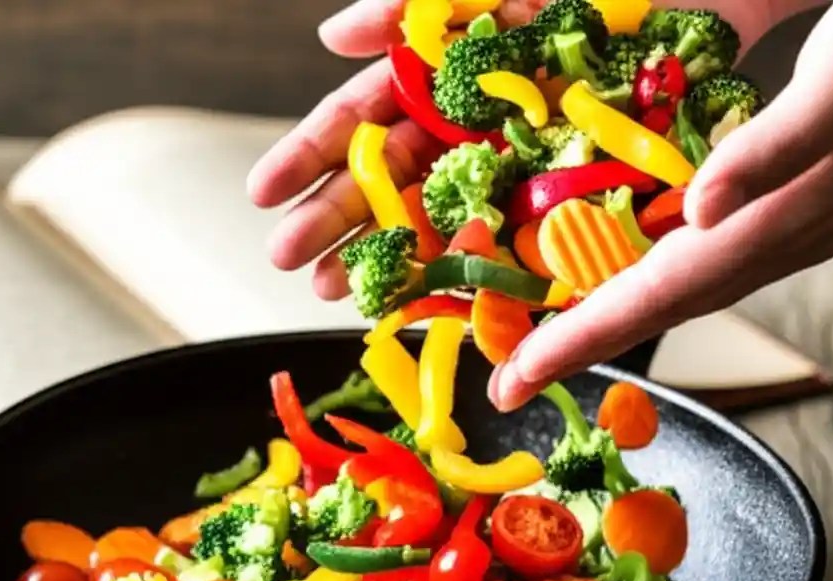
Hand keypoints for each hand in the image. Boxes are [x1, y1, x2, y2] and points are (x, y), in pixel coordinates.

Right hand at [248, 0, 779, 299]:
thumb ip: (418, 9)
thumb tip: (332, 33)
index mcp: (451, 73)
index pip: (364, 116)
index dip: (311, 155)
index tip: (262, 194)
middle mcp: (475, 123)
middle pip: (391, 177)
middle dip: (335, 220)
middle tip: (289, 263)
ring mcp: (519, 162)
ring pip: (439, 214)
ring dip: (387, 254)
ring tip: (341, 291)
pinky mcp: (570, 194)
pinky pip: (515, 238)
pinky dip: (474, 270)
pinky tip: (433, 299)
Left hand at [491, 0, 832, 409]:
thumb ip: (777, 148)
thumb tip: (695, 212)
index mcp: (797, 214)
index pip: (669, 290)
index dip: (590, 334)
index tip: (522, 373)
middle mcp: (792, 234)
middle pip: (668, 304)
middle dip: (584, 343)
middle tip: (511, 378)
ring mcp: (799, 224)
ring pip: (688, 288)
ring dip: (613, 317)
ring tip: (550, 342)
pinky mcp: (799, 202)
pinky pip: (707, 257)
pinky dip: (650, 276)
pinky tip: (623, 271)